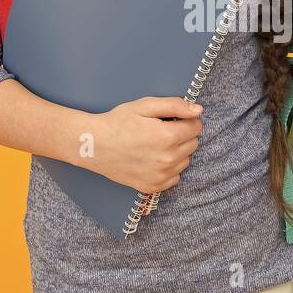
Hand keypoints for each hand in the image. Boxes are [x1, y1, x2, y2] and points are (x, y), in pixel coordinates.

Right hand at [86, 96, 203, 193]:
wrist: (94, 146)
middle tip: (159, 131)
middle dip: (181, 135)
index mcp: (167, 137)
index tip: (170, 120)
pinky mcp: (154, 186)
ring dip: (176, 152)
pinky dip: (169, 168)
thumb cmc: (117, 123)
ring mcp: (161, 176)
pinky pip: (175, 176)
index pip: (196, 127)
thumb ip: (175, 106)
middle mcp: (167, 159)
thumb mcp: (145, 106)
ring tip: (154, 145)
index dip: (185, 120)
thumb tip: (198, 111)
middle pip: (193, 144)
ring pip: (185, 160)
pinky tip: (152, 159)